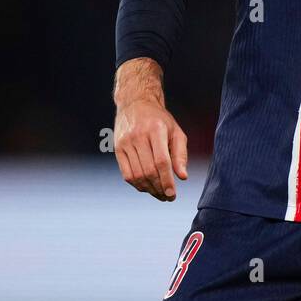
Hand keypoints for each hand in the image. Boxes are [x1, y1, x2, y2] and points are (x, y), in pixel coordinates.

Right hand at [113, 59, 188, 201]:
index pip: (161, 161)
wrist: (135, 103)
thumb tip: (182, 177)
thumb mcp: (176, 131)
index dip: (167, 180)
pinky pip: (126, 173)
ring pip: (137, 175)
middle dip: (159, 188)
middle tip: (168, 197)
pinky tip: (146, 188)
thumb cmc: (160, 120)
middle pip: (148, 170)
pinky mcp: (117, 148)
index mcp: (156, 130)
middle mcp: (139, 136)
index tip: (172, 194)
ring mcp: (126, 142)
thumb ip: (180, 154)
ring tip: (159, 194)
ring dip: (149, 189)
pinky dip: (137, 184)